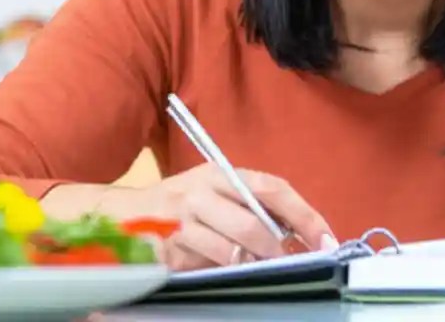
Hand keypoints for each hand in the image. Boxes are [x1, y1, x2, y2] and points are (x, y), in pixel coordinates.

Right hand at [45, 164, 335, 270]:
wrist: (118, 217)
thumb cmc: (178, 207)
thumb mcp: (212, 194)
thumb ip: (248, 207)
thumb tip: (297, 235)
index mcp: (220, 173)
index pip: (274, 189)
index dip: (305, 215)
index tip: (326, 238)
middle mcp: (202, 191)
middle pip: (255, 226)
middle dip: (277, 250)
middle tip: (291, 263)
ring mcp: (182, 220)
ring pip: (233, 251)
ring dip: (252, 265)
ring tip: (257, 268)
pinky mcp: (168, 247)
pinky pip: (207, 266)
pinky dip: (220, 272)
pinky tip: (218, 269)